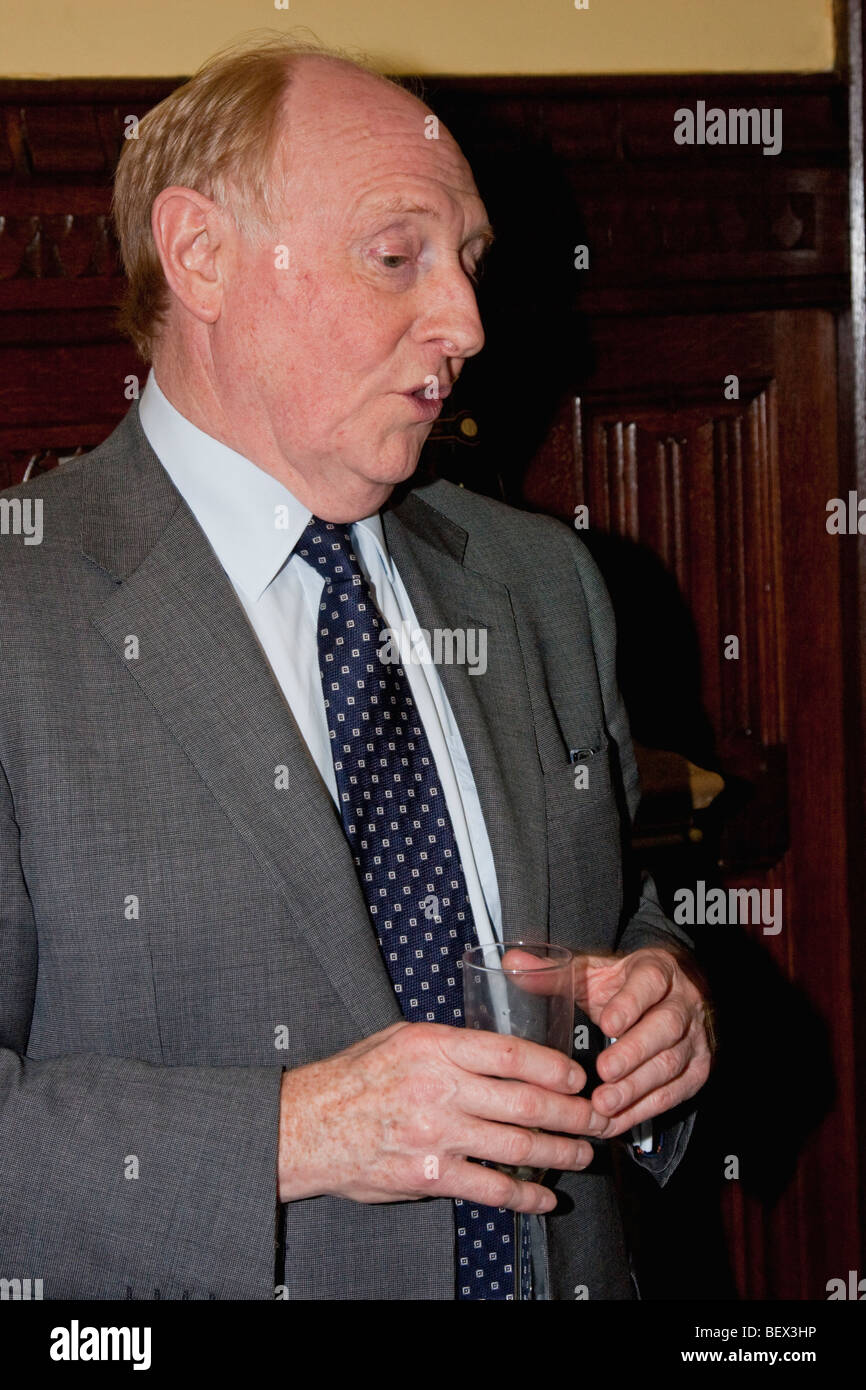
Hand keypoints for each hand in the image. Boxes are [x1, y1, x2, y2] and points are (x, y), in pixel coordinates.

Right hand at [276, 1020, 606, 1209]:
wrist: (307, 1125)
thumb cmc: (354, 1078)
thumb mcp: (401, 1039)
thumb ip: (451, 1044)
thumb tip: (501, 1051)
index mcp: (435, 1047)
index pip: (511, 1054)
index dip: (553, 1067)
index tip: (577, 1077)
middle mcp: (440, 1088)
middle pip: (525, 1101)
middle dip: (572, 1112)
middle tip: (597, 1117)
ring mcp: (436, 1134)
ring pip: (517, 1145)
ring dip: (559, 1152)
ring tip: (582, 1153)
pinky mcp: (430, 1176)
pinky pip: (490, 1187)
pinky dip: (525, 1196)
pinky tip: (543, 1197)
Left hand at [573, 946, 712, 1138]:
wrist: (674, 996)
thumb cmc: (627, 986)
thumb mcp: (595, 973)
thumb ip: (554, 972)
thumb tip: (510, 963)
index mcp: (657, 971)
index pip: (649, 983)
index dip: (630, 1004)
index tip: (607, 1024)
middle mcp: (683, 1003)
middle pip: (666, 1027)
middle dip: (634, 1053)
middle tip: (604, 1073)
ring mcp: (695, 1038)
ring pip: (672, 1063)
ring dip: (638, 1088)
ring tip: (605, 1105)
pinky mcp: (697, 1069)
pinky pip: (675, 1093)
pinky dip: (644, 1110)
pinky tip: (617, 1121)